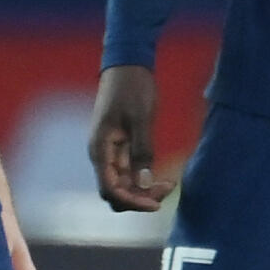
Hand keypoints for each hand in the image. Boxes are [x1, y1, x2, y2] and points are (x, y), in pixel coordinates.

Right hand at [89, 64, 174, 211]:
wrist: (127, 66)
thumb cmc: (132, 87)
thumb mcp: (141, 117)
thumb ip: (142, 149)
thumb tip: (143, 182)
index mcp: (100, 149)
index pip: (110, 190)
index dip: (131, 202)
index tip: (155, 204)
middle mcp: (101, 156)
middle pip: (115, 192)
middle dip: (139, 198)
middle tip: (167, 189)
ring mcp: (110, 153)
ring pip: (123, 185)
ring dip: (143, 190)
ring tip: (169, 184)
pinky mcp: (121, 148)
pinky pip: (129, 173)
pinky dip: (143, 179)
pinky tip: (162, 177)